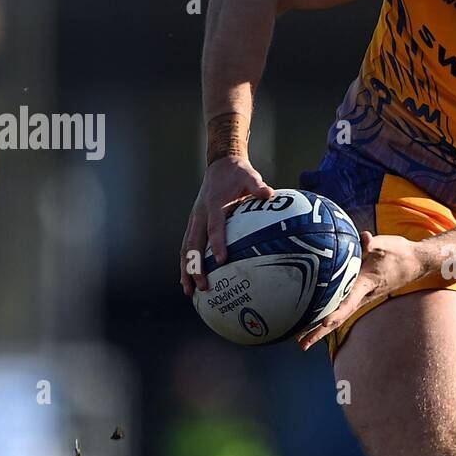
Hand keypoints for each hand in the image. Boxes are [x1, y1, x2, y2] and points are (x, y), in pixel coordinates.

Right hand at [180, 156, 274, 293]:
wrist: (220, 164)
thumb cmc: (238, 174)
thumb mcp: (249, 176)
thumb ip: (257, 186)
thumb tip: (269, 193)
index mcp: (214, 205)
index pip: (215, 227)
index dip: (218, 243)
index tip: (223, 260)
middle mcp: (200, 214)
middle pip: (194, 244)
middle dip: (196, 266)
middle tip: (202, 286)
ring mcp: (194, 220)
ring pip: (186, 248)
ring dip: (186, 270)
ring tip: (189, 291)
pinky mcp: (193, 224)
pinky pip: (187, 246)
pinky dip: (186, 263)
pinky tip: (188, 280)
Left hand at [296, 231, 429, 348]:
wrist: (417, 262)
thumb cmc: (401, 253)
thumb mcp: (387, 244)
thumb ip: (373, 242)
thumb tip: (364, 237)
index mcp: (366, 284)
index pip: (349, 301)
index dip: (337, 313)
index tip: (324, 323)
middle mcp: (364, 296)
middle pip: (339, 318)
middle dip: (320, 332)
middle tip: (302, 345)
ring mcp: (363, 297)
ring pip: (339, 316)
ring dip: (321, 330)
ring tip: (302, 342)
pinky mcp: (362, 294)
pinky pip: (342, 309)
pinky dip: (329, 318)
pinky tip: (316, 321)